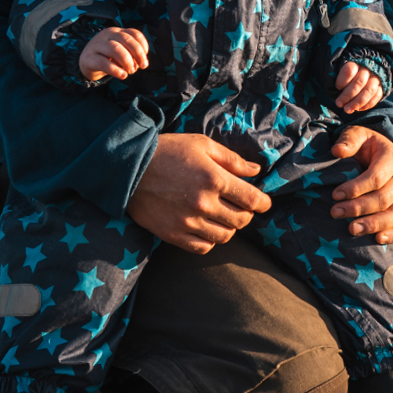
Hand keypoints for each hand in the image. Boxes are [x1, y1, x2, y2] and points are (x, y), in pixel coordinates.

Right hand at [80, 27, 149, 81]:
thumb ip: (131, 55)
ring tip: (131, 71)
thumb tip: (138, 64)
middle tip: (142, 66)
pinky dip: (115, 70)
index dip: (143, 45)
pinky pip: (103, 63)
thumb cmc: (108, 57)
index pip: (134, 33)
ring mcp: (96, 45)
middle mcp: (107, 35)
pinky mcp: (88, 58)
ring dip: (127, 61)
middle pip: (126, 39)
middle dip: (138, 54)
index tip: (145, 59)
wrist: (85, 62)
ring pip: (115, 49)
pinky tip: (122, 75)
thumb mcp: (121, 53)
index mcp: (117, 31)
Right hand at [125, 134, 271, 252]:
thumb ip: (231, 159)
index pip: (252, 199)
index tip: (264, 204)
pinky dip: (210, 240)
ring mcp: (187, 222)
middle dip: (247, 214)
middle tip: (241, 207)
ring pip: (224, 236)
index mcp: (214, 179)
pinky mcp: (172, 234)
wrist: (128, 168)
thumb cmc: (167, 151)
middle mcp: (203, 203)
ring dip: (230, 227)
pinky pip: (203, 247)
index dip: (264, 203)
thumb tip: (255, 171)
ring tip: (223, 216)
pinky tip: (207, 228)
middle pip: (241, 220)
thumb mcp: (202, 145)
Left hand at [329, 125, 392, 243]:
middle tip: (335, 212)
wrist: (384, 154)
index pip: (376, 177)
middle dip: (358, 208)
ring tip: (352, 230)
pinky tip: (377, 240)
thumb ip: (349, 139)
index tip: (335, 194)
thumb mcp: (359, 134)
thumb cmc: (367, 146)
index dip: (355, 188)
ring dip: (373, 224)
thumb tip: (337, 151)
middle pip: (384, 198)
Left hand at [334, 60, 383, 112]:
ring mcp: (376, 78)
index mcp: (355, 63)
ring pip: (369, 91)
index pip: (349, 71)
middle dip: (347, 96)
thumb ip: (338, 79)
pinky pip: (377, 96)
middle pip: (359, 83)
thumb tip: (333, 91)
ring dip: (357, 103)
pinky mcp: (381, 87)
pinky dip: (368, 104)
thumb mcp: (341, 70)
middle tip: (339, 104)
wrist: (368, 67)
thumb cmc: (349, 72)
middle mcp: (367, 69)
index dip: (342, 81)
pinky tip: (359, 109)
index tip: (337, 87)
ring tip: (348, 110)